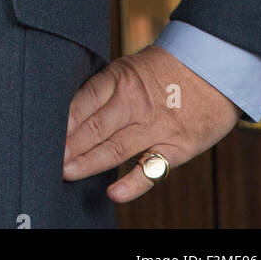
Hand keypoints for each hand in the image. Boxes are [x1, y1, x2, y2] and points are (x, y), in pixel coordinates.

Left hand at [62, 45, 241, 202]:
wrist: (215, 70)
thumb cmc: (167, 70)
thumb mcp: (132, 67)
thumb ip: (105, 87)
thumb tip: (69, 108)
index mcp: (122, 78)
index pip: (87, 98)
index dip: (67, 117)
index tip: (45, 129)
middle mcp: (137, 103)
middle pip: (97, 126)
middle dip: (70, 144)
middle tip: (47, 157)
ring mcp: (156, 127)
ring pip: (116, 148)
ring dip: (89, 162)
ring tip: (67, 172)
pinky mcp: (176, 147)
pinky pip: (151, 169)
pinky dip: (133, 183)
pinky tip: (113, 193)